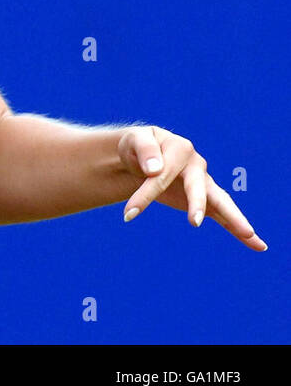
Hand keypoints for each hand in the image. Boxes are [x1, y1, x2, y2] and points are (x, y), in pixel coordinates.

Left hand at [117, 125, 266, 250]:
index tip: (128, 214)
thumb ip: (144, 149)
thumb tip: (155, 169)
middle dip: (196, 204)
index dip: (145, 194)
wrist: (141, 155)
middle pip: (199, 187)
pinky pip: (222, 215)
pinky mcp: (204, 199)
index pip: (163, 175)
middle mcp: (196, 166)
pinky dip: (237, 229)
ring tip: (251, 237)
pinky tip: (257, 245)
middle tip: (194, 222)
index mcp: (179, 149)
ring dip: (234, 219)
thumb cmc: (137, 146)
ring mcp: (203, 183)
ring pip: (220, 202)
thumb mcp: (134, 140)